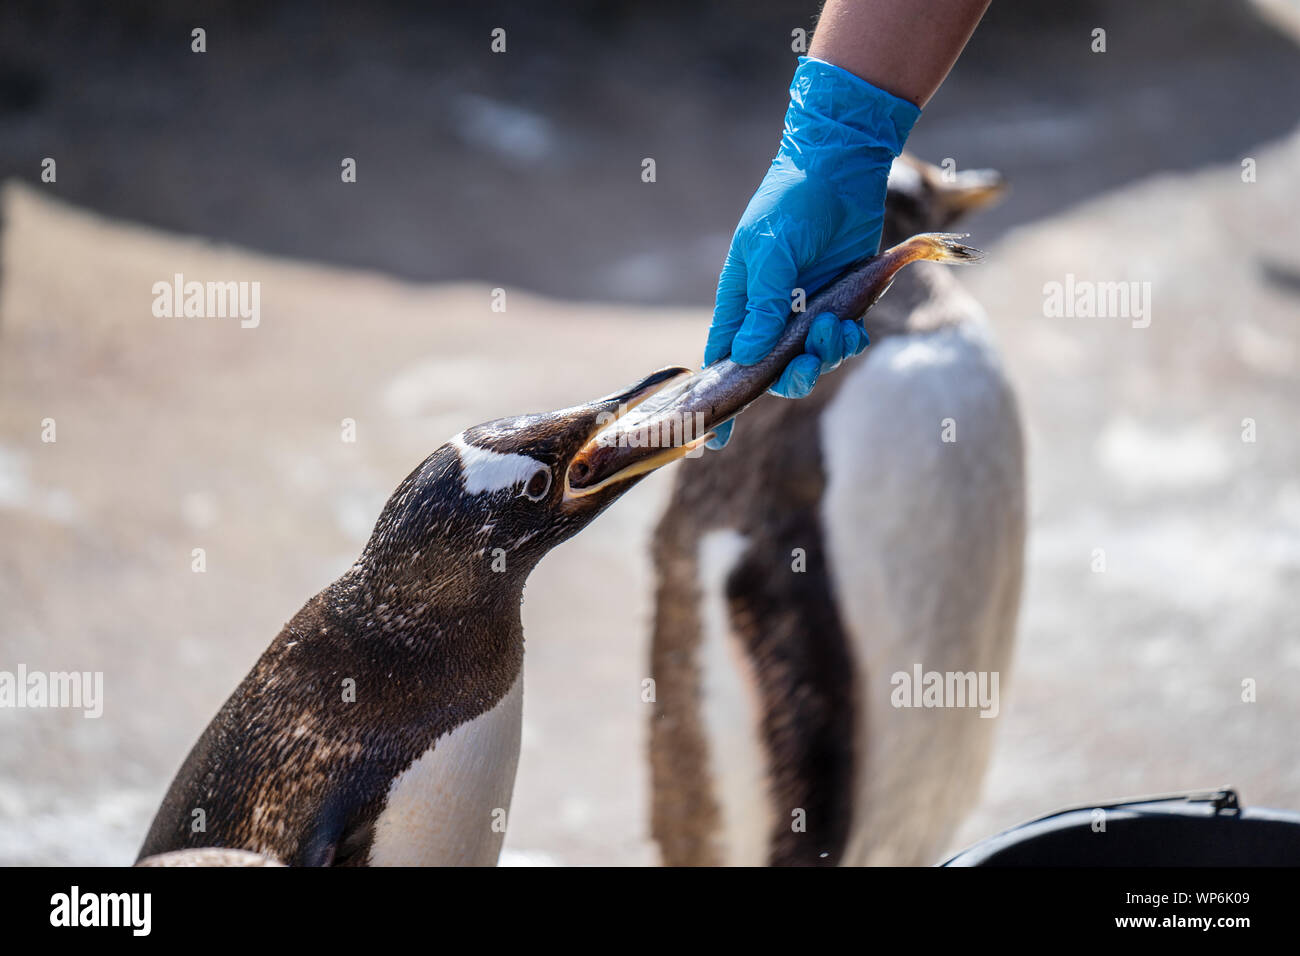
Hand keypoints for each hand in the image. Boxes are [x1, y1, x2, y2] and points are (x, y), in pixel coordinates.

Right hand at [704, 56, 919, 447]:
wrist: (840, 168)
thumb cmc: (790, 204)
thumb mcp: (769, 252)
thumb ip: (761, 305)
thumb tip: (746, 356)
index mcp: (739, 303)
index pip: (722, 363)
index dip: (717, 402)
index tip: (711, 442)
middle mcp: (771, 315)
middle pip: (770, 372)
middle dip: (785, 381)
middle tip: (798, 370)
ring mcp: (808, 313)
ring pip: (811, 363)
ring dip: (821, 359)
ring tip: (830, 330)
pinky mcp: (844, 304)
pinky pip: (843, 344)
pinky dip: (846, 344)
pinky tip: (847, 326)